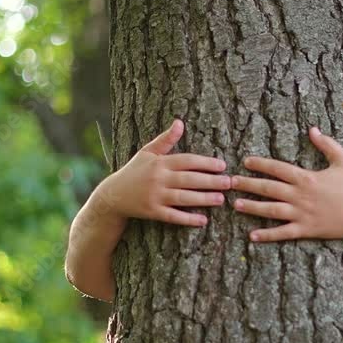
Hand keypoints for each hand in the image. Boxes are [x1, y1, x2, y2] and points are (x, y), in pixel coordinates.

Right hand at [90, 119, 229, 226]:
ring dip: (204, 199)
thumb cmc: (134, 171)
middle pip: (189, 179)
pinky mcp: (152, 212)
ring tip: (221, 199)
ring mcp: (155, 196)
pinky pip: (173, 216)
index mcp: (159, 162)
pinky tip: (203, 220)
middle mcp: (158, 179)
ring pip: (184, 198)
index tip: (222, 166)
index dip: (205, 163)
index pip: (187, 160)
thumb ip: (166, 139)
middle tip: (230, 182)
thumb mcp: (147, 152)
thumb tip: (179, 122)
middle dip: (211, 181)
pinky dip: (188, 219)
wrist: (113, 195)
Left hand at [231, 127, 342, 241]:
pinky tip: (252, 236)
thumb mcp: (342, 160)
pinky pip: (282, 233)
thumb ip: (326, 144)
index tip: (245, 162)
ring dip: (252, 207)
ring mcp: (301, 213)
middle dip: (248, 184)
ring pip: (271, 210)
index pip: (277, 168)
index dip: (260, 164)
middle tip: (230, 182)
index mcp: (306, 177)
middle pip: (268, 188)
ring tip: (236, 205)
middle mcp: (300, 195)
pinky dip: (267, 235)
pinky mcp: (306, 229)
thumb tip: (312, 129)